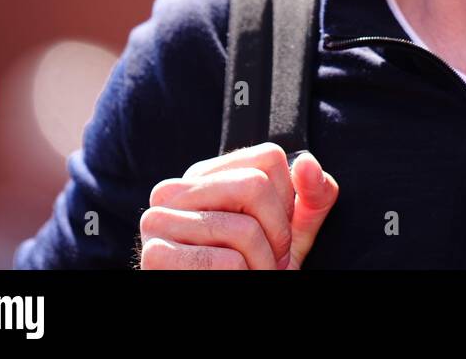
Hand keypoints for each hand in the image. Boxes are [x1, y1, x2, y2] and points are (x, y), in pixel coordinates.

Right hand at [138, 142, 338, 268]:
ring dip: (264, 263)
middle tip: (273, 260)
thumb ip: (311, 196)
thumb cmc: (255, 268)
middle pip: (255, 185)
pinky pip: (227, 261)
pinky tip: (232, 282)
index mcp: (205, 175)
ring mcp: (157, 221)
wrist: (223, 307)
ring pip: (244, 228)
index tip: (277, 230)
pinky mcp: (154, 256)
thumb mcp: (292, 230)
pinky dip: (244, 277)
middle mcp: (174, 190)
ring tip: (254, 273)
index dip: (288, 199)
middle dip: (279, 232)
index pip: (268, 157)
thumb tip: (307, 162)